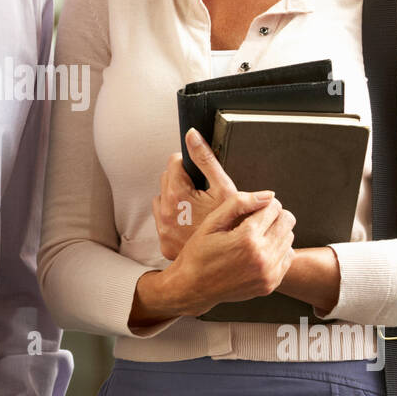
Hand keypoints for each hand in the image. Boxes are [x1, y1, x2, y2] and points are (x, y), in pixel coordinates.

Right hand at [130, 190, 295, 325]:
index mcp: (246, 237)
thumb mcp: (212, 222)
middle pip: (287, 220)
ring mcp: (268, 272)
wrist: (193, 288)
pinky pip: (288, 257)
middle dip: (274, 215)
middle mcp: (261, 256)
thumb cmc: (199, 252)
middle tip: (256, 221)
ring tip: (256, 236)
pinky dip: (277, 250)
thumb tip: (270, 195)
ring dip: (276, 232)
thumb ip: (239, 203)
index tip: (252, 209)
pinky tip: (259, 251)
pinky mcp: (270, 283)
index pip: (275, 207)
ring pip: (289, 237)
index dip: (264, 203)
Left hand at [152, 128, 240, 258]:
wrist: (234, 260)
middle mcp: (164, 212)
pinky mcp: (164, 243)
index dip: (190, 164)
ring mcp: (163, 229)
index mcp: (176, 195)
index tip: (200, 175)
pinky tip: (192, 222)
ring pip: (162, 200)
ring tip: (197, 207)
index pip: (174, 162)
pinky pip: (163, 220)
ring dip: (176, 198)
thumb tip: (192, 135)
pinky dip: (175, 218)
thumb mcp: (224, 187)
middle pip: (167, 180)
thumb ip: (206, 159)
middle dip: (183, 180)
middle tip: (202, 191)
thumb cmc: (233, 225)